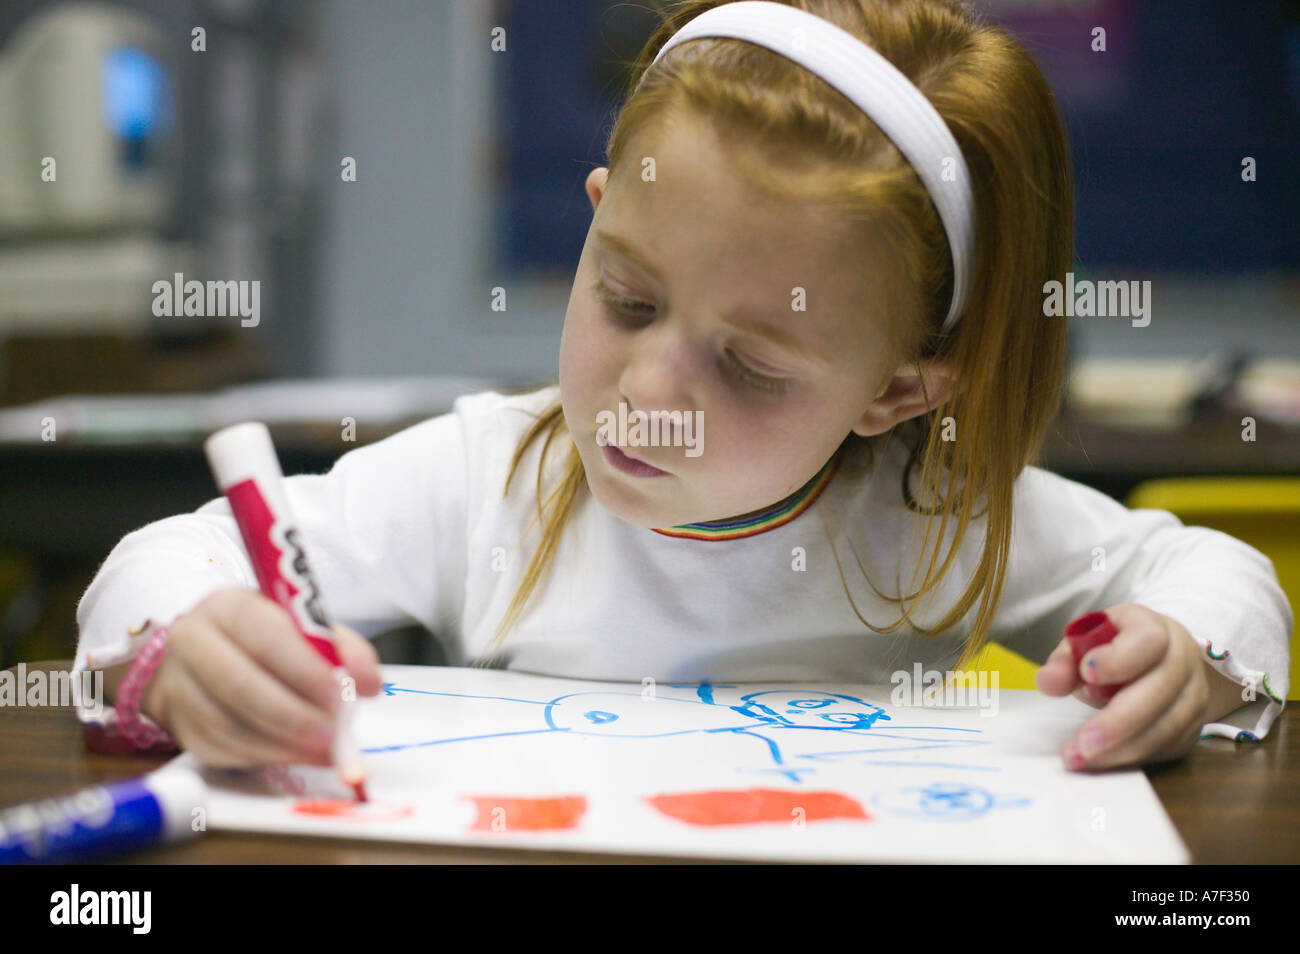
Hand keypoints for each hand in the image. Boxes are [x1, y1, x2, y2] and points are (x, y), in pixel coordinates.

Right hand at [108, 587, 382, 768]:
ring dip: (282, 745)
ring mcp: (177, 685)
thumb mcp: (301, 627)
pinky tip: (297, 756)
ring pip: (229, 726)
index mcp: (229, 607)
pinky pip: (221, 750)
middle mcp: (193, 641)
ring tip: (323, 751)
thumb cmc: (263, 638)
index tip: (340, 695)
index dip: (306, 671)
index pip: (267, 638)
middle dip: (293, 716)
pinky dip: (264, 758)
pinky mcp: (178, 725)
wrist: (201, 655)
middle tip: (332, 735)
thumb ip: (341, 650)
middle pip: (241, 686)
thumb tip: (371, 683)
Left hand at [1034, 602, 1212, 770]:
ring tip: (1082, 758)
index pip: (1148, 640)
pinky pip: (1167, 747)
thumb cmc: (1116, 648)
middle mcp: (1182, 660)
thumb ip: (1065, 661)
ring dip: (1122, 749)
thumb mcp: (1086, 644)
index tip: (1087, 674)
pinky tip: (1102, 761)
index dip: (1119, 660)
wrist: (1161, 660)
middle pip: (1159, 691)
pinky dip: (1132, 757)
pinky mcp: (1192, 727)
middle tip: (1083, 742)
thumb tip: (1047, 682)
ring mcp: (1193, 695)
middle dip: (1118, 721)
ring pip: (1166, 727)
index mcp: (1155, 629)